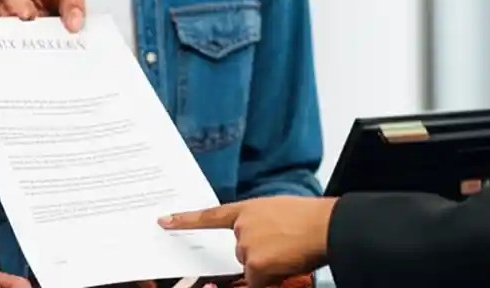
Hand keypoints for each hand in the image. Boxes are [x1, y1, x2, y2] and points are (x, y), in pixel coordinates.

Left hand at [159, 197, 336, 287]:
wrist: (325, 226)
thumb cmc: (310, 218)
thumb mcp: (279, 212)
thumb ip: (261, 223)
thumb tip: (259, 243)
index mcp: (247, 208)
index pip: (210, 215)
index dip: (186, 219)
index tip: (164, 221)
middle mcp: (241, 226)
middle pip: (240, 251)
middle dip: (259, 254)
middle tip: (284, 245)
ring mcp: (246, 246)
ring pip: (251, 266)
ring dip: (268, 266)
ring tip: (290, 250)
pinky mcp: (255, 264)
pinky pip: (258, 281)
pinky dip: (271, 278)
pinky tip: (286, 264)